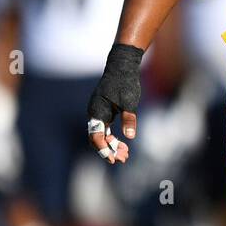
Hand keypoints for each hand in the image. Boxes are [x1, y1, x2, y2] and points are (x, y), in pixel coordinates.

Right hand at [87, 43, 142, 164]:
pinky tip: (124, 144)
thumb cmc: (124, 82)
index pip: (96, 136)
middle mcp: (95, 113)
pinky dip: (113, 137)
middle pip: (98, 138)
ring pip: (102, 135)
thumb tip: (130, 136)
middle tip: (124, 159)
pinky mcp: (105, 111)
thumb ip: (129, 118)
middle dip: (109, 150)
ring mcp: (99, 113)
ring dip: (112, 145)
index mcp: (97, 111)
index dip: (104, 149)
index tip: (113, 159)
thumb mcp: (129, 101)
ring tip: (126, 154)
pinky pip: (106, 129)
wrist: (122, 66)